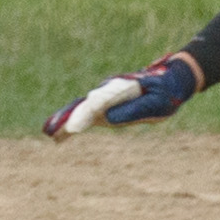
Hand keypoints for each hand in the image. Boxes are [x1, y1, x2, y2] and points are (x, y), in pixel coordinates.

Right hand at [44, 54, 199, 138]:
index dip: (85, 115)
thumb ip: (134, 109)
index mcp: (122, 89)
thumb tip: (109, 118)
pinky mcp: (104, 107)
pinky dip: (70, 124)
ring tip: (49, 134)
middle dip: (69, 119)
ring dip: (65, 121)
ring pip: (80, 109)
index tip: (73, 128)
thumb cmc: (165, 93)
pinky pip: (84, 115)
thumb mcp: (156, 103)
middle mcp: (109, 92)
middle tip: (53, 132)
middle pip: (85, 106)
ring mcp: (105, 99)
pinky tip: (58, 136)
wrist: (169, 82)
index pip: (99, 102)